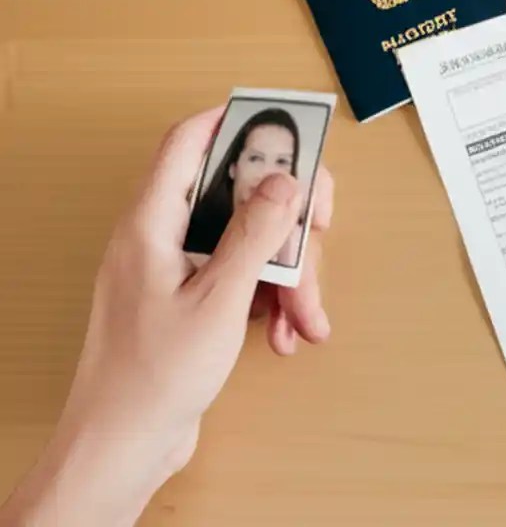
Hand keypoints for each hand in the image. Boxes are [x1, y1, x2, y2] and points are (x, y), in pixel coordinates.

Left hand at [1, 107, 334, 525]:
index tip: (286, 124)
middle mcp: (160, 238)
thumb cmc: (151, 378)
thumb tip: (285, 180)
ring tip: (304, 316)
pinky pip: (240, 278)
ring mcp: (176, 270)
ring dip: (286, 274)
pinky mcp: (190, 301)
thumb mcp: (220, 298)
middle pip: (236, 195)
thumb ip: (255, 233)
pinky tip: (284, 332)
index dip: (236, 122)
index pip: (189, 143)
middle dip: (285, 219)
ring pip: (248, 243)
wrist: (124, 445)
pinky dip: (269, 299)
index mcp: (151, 223)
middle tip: (317, 232)